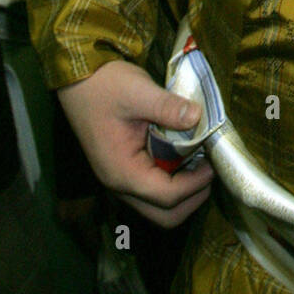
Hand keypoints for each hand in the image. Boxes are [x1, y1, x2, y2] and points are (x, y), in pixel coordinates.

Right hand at [57, 60, 213, 227]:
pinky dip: (173, 181)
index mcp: (121, 171)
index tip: (213, 163)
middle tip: (210, 167)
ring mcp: (120, 179)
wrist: (79, 79)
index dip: (195, 184)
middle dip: (193, 197)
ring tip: (200, 160)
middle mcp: (119, 183)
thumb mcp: (138, 90)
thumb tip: (199, 117)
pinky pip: (153, 189)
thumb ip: (168, 107)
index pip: (166, 196)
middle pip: (164, 214)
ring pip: (158, 206)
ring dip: (184, 190)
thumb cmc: (104, 85)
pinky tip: (184, 155)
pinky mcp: (124, 169)